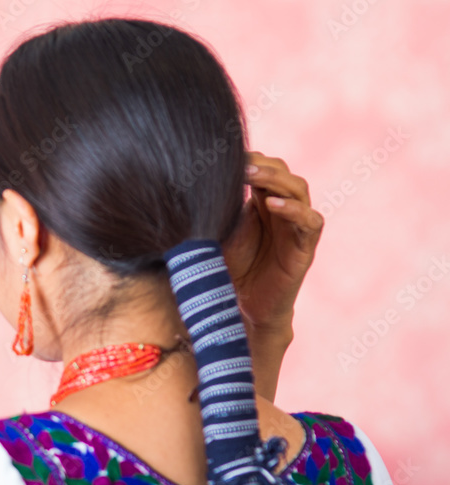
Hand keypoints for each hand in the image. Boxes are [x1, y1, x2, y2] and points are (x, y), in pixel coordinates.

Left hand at [223, 152, 323, 340]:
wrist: (241, 309)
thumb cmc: (229, 271)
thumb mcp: (219, 234)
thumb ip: (218, 209)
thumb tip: (195, 180)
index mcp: (262, 203)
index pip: (265, 169)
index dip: (251, 159)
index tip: (226, 154)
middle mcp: (282, 211)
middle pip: (283, 173)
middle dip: (263, 164)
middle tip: (240, 162)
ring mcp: (297, 228)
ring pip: (299, 189)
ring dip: (276, 179)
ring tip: (253, 174)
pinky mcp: (305, 248)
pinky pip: (310, 222)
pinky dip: (294, 210)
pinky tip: (272, 204)